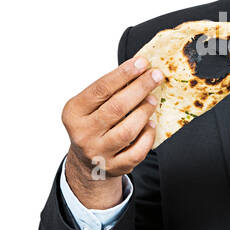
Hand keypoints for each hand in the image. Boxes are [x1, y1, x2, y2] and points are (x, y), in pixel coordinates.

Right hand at [62, 57, 160, 208]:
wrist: (87, 163)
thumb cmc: (93, 125)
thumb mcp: (91, 106)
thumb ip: (110, 90)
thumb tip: (141, 68)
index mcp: (73, 113)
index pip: (101, 89)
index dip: (123, 74)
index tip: (142, 62)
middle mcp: (82, 134)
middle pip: (116, 108)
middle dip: (140, 88)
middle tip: (156, 76)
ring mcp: (98, 153)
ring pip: (128, 130)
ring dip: (144, 111)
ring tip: (153, 100)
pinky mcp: (113, 167)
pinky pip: (137, 151)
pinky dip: (147, 135)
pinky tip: (151, 124)